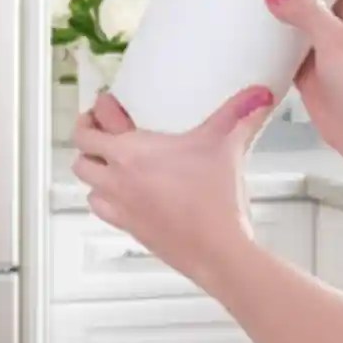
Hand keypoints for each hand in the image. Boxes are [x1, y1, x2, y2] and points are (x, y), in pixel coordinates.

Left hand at [72, 88, 273, 288]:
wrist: (217, 250)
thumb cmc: (214, 197)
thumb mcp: (225, 145)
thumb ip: (240, 114)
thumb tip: (261, 93)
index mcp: (129, 152)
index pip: (90, 127)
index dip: (93, 112)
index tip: (104, 104)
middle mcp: (116, 178)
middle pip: (81, 155)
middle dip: (88, 140)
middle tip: (101, 130)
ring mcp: (120, 206)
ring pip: (87, 184)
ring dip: (93, 171)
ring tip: (109, 162)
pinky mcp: (129, 228)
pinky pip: (102, 209)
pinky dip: (104, 198)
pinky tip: (122, 194)